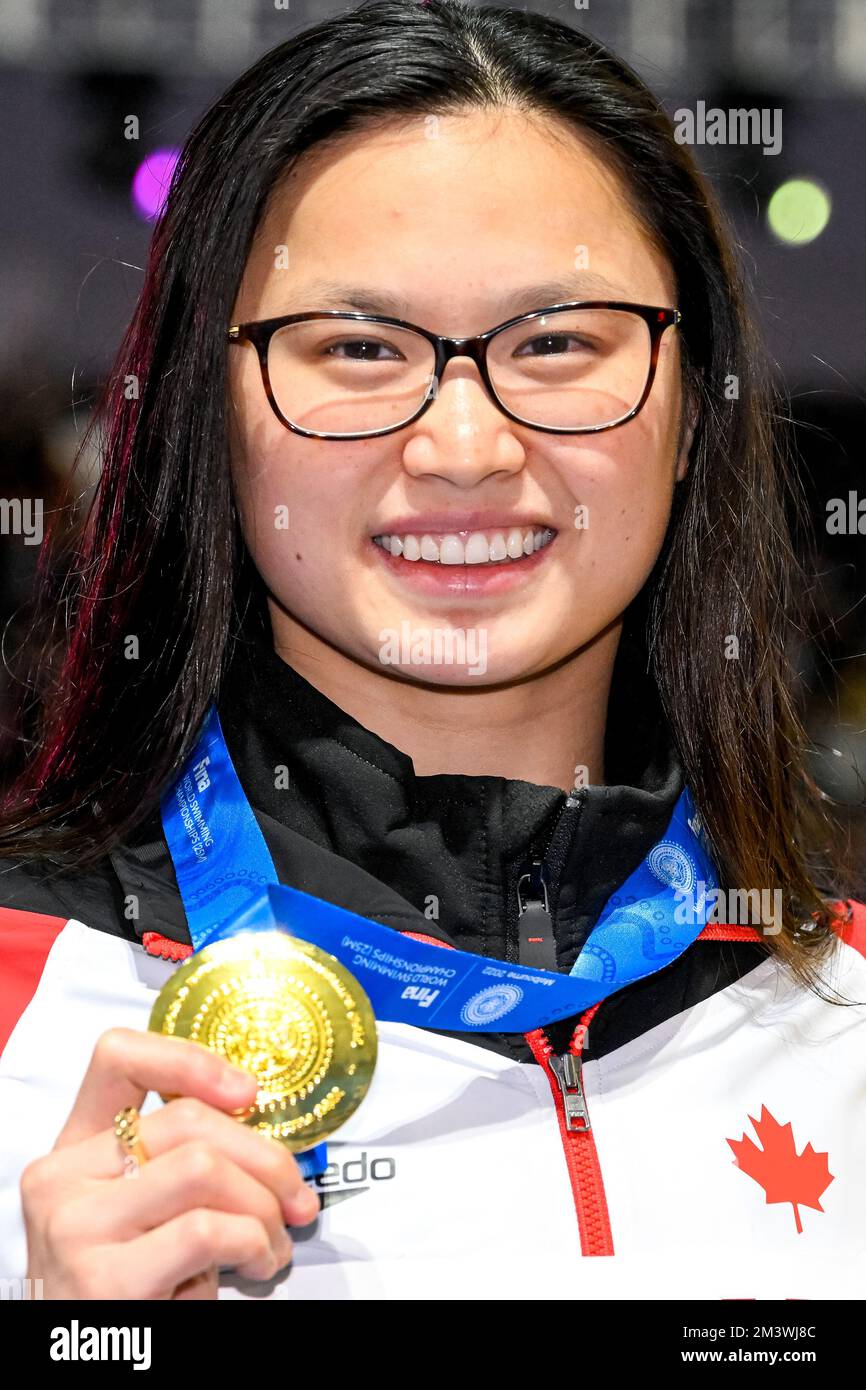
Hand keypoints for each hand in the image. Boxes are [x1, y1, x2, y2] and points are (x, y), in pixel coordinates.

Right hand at [20, 1027, 319, 1299]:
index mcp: (73, 1151)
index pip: (118, 1057)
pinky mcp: (102, 1278)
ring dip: (263, 1208)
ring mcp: (75, 1227)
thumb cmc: (135, 1288)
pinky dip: (254, 1245)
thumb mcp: (146, 1212)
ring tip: (272, 1242)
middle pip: (187, 1119)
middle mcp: (62, 1179)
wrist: (97, 1361)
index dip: (190, 1060)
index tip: (247, 1091)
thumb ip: (178, 1162)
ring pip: (204, 1168)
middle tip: (294, 1197)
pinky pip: (208, 1230)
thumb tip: (266, 1136)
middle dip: (265, 1157)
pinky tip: (255, 1266)